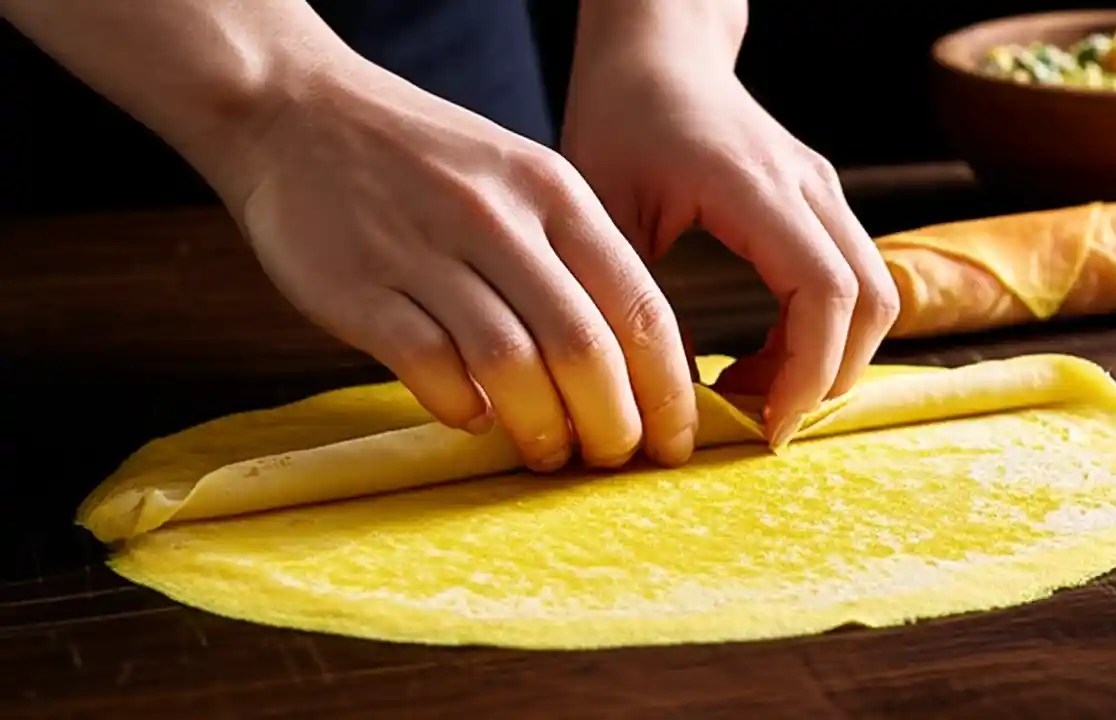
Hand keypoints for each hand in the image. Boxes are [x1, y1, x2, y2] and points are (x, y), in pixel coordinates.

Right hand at [223, 60, 697, 469]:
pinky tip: (472, 417)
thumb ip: (571, 259)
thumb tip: (626, 366)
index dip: (666, 389)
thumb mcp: (518, 179)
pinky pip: (429, 367)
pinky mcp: (361, 289)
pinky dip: (461, 407)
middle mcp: (499, 219)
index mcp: (554, 193)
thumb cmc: (425, 162)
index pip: (639, 307)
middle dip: (612, 423)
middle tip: (612, 457)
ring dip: (541, 428)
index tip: (672, 441)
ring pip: (511, 365)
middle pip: (584, 347)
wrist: (297, 114)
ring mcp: (426, 252)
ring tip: (547, 452)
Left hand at [562, 54, 899, 445]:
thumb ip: (635, 302)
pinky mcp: (821, 204)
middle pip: (872, 301)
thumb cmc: (620, 121)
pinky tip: (759, 357)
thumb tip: (673, 396)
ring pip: (873, 294)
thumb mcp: (602, 215)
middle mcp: (808, 186)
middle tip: (759, 421)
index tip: (767, 426)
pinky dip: (821, 334)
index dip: (808, 372)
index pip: (825, 292)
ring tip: (751, 391)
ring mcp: (823, 192)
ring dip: (828, 358)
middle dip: (828, 378)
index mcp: (754, 186)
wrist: (656, 55)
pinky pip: (851, 281)